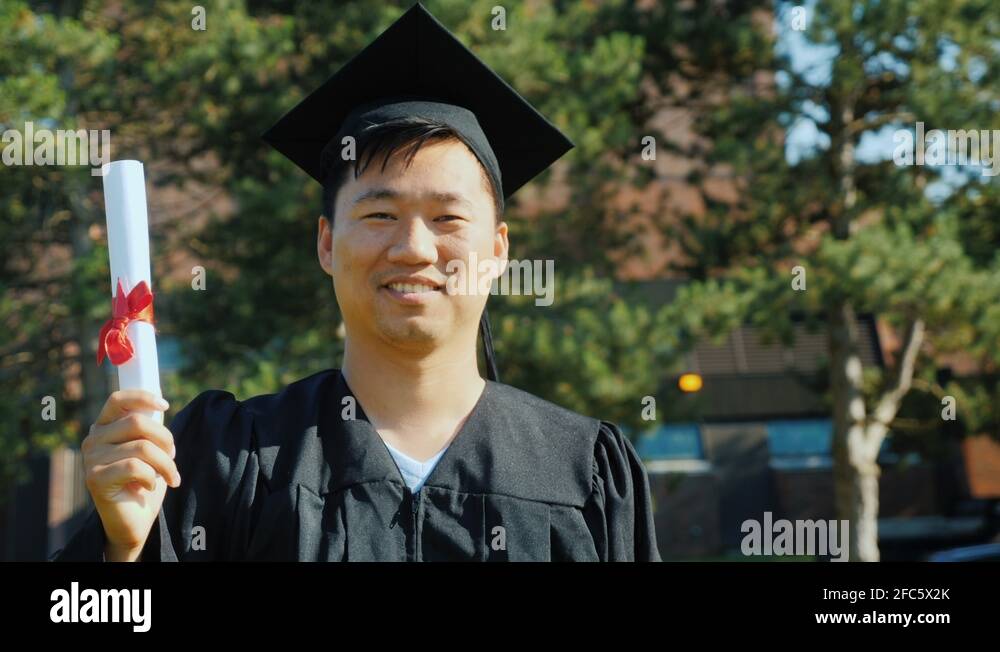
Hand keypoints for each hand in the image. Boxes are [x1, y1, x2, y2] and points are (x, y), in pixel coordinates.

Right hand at [81, 390, 179, 561]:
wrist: (135, 521)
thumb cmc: (145, 482)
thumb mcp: (149, 449)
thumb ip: (148, 429)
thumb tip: (159, 403)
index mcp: (104, 428)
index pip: (118, 400)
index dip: (143, 398)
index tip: (165, 405)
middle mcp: (93, 440)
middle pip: (138, 422)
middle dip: (166, 439)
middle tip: (173, 457)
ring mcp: (90, 459)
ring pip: (142, 447)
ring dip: (165, 464)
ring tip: (170, 477)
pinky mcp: (95, 478)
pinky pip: (135, 467)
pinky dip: (152, 478)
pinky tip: (149, 487)